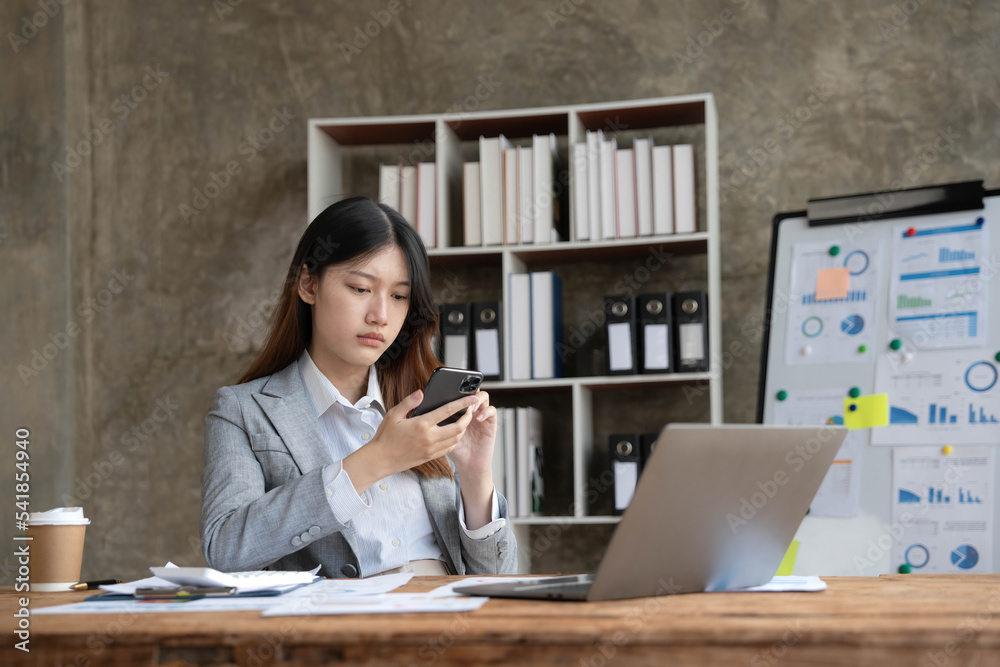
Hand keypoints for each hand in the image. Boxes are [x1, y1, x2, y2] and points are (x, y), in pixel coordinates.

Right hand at [342, 389, 476, 492]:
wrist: (380, 459)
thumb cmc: (385, 436)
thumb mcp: (393, 414)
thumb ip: (409, 402)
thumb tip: (421, 392)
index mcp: (421, 425)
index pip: (448, 411)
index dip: (463, 403)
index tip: (472, 398)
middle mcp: (429, 438)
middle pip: (458, 428)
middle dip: (468, 417)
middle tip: (471, 410)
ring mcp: (431, 449)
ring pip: (456, 439)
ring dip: (463, 429)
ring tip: (464, 420)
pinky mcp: (430, 456)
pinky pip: (449, 448)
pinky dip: (455, 440)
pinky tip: (453, 433)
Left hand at [447, 390, 496, 479]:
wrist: (468, 464)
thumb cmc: (455, 450)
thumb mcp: (443, 435)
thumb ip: (439, 421)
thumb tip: (426, 408)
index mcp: (460, 411)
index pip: (459, 392)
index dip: (456, 387)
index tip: (450, 386)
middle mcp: (472, 410)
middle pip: (472, 391)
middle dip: (468, 391)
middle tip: (462, 396)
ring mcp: (482, 415)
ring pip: (484, 397)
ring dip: (478, 399)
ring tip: (470, 406)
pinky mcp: (491, 423)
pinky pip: (492, 411)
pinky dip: (486, 411)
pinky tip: (478, 418)